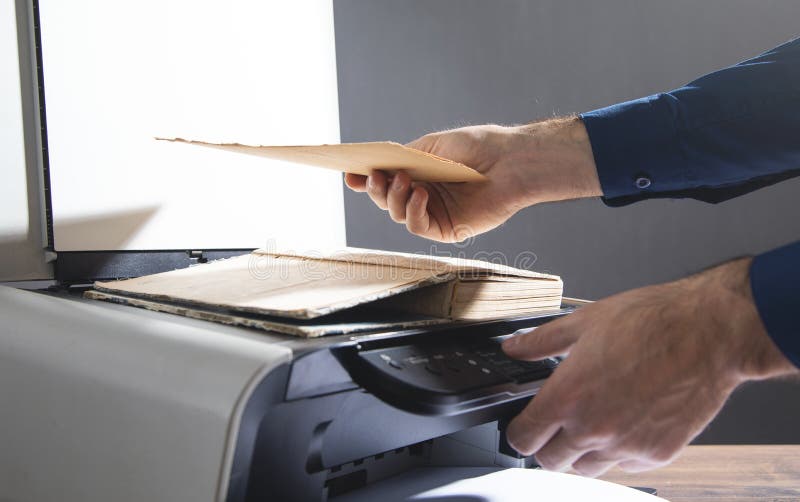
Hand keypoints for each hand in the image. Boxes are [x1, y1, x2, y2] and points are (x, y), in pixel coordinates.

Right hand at [344, 118, 600, 241]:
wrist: (512, 159)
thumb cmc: (478, 146)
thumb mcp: (433, 145)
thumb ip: (404, 157)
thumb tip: (375, 167)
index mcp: (420, 175)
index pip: (386, 180)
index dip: (366, 179)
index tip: (350, 173)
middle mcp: (424, 196)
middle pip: (386, 199)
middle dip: (375, 188)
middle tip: (375, 174)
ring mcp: (435, 213)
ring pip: (397, 214)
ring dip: (394, 198)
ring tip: (405, 180)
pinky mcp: (448, 229)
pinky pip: (418, 226)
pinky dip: (413, 211)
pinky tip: (421, 195)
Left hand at [502, 258, 796, 476]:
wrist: (708, 331)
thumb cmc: (650, 321)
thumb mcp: (583, 321)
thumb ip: (540, 341)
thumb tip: (514, 348)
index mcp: (567, 397)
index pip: (524, 438)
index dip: (519, 431)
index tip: (524, 423)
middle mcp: (593, 428)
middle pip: (550, 462)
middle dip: (547, 445)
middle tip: (557, 423)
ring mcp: (626, 445)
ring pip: (587, 469)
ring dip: (582, 453)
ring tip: (594, 421)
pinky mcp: (657, 453)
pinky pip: (625, 466)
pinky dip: (619, 452)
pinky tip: (626, 422)